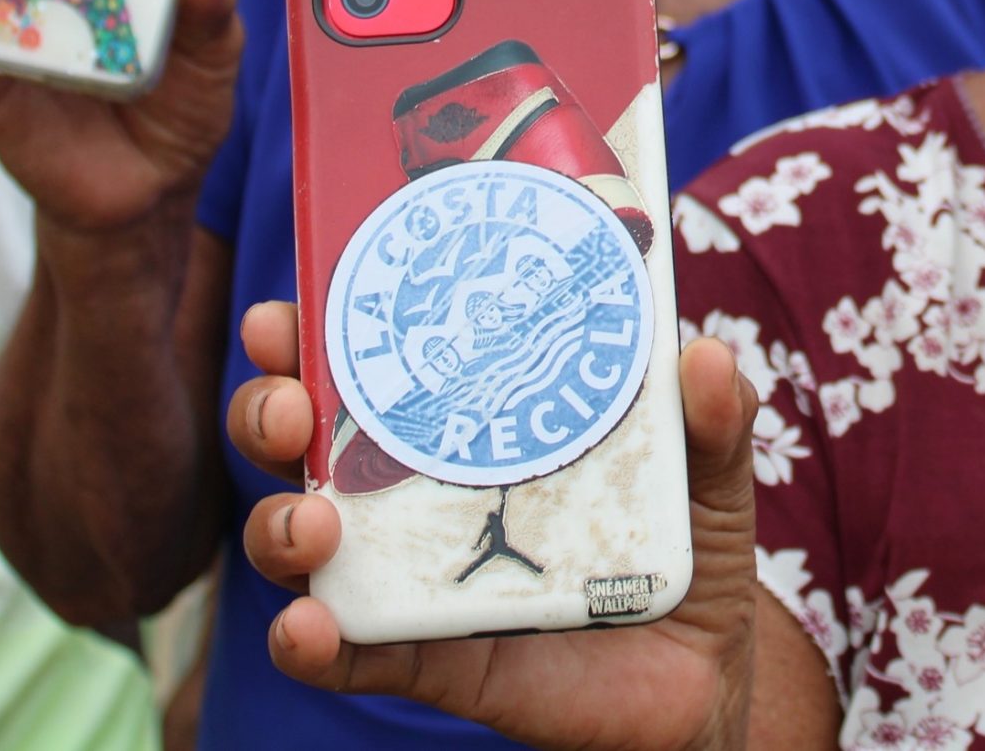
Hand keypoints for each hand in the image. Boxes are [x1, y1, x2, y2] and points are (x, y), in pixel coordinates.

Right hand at [233, 302, 760, 750]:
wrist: (703, 673)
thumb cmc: (685, 543)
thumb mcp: (709, 471)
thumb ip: (714, 417)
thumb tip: (708, 356)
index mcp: (470, 419)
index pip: (372, 361)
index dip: (307, 331)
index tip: (282, 312)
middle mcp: (420, 491)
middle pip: (306, 442)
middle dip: (270, 412)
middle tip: (289, 406)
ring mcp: (418, 575)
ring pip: (304, 544)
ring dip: (279, 526)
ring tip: (309, 520)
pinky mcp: (433, 660)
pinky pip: (356, 653)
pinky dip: (316, 643)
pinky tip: (308, 629)